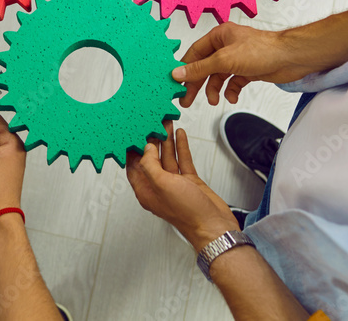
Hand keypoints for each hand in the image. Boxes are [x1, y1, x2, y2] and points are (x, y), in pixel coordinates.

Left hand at [127, 123, 239, 250]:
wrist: (214, 225)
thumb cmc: (188, 213)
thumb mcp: (162, 185)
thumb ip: (150, 166)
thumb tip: (145, 149)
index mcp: (146, 191)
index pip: (134, 166)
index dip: (133, 150)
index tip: (134, 133)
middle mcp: (159, 187)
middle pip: (151, 158)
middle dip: (152, 140)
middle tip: (153, 123)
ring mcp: (174, 183)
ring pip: (168, 157)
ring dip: (167, 140)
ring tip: (166, 123)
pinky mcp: (189, 181)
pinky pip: (182, 160)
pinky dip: (181, 147)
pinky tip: (180, 135)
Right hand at [174, 23, 313, 106]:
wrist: (291, 58)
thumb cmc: (262, 50)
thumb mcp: (225, 60)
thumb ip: (200, 68)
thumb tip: (179, 73)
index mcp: (219, 36)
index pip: (195, 53)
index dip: (185, 68)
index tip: (176, 83)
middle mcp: (226, 46)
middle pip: (205, 67)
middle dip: (197, 84)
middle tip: (187, 100)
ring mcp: (237, 59)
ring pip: (218, 77)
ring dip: (215, 89)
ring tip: (214, 100)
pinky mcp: (248, 70)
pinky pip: (233, 82)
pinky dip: (231, 91)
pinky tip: (232, 97)